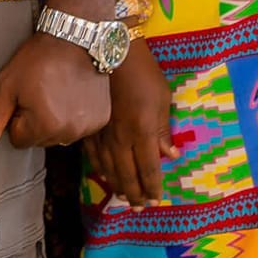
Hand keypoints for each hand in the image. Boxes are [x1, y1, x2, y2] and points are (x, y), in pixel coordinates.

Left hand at [0, 31, 110, 152]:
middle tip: (39, 91)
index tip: (23, 96)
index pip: (18, 139)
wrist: (74, 38)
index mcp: (44, 126)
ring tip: (55, 91)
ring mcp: (88, 126)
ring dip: (54, 120)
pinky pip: (78, 128)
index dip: (17, 117)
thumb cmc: (37, 59)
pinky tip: (72, 94)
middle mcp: (70, 132)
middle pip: (39, 140)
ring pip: (59, 135)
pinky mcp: (101, 119)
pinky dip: (73, 116)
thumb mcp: (7, 86)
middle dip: (35, 120)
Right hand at [81, 38, 175, 206]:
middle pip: (126, 172)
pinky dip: (98, 166)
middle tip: (138, 207)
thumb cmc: (142, 71)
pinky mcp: (88, 123)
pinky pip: (91, 152)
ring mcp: (100, 131)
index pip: (148, 167)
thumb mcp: (162, 98)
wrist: (108, 49)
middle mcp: (119, 136)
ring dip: (116, 183)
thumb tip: (169, 155)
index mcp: (141, 131)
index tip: (156, 200)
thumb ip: (163, 128)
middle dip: (134, 192)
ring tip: (122, 197)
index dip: (152, 186)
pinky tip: (102, 173)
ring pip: (107, 165)